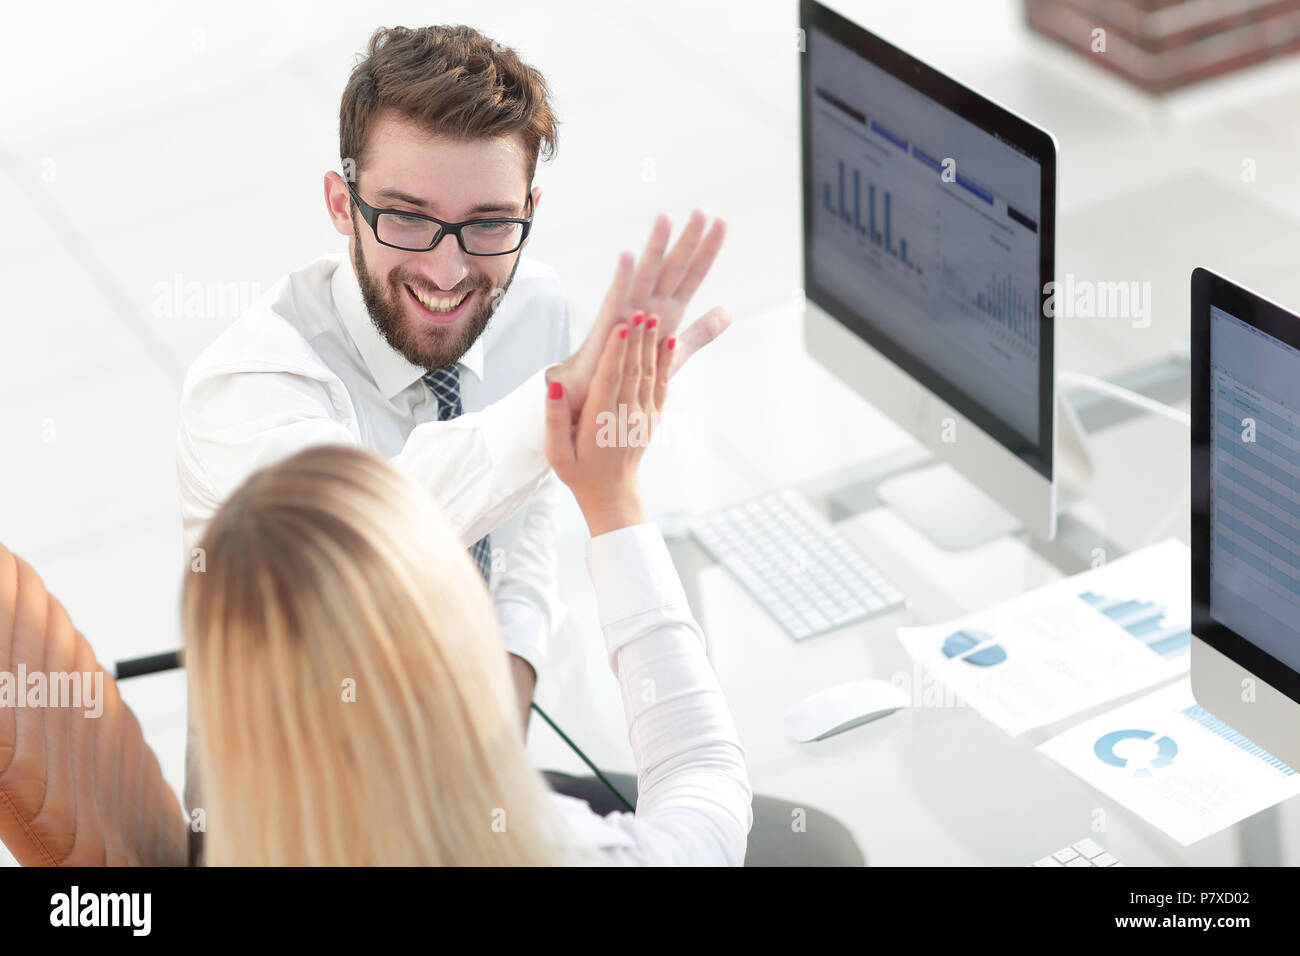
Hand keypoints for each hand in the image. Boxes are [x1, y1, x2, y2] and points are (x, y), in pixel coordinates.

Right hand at [544, 315, 670, 535]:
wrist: (611, 492)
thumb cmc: (577, 470)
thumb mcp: (555, 452)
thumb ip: (553, 419)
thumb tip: (554, 385)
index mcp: (599, 422)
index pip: (609, 381)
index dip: (616, 353)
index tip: (622, 327)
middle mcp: (625, 416)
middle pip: (632, 371)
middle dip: (637, 339)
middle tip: (641, 309)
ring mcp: (643, 416)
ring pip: (648, 373)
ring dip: (651, 343)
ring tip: (653, 316)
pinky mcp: (652, 416)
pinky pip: (660, 384)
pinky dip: (665, 361)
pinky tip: (668, 340)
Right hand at [547, 210, 728, 414]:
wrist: (594, 394)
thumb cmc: (630, 370)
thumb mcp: (676, 350)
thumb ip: (701, 331)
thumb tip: (728, 312)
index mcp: (667, 310)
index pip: (692, 275)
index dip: (707, 251)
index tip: (722, 222)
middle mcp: (648, 305)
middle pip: (672, 268)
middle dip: (687, 241)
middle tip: (701, 210)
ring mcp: (627, 313)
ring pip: (645, 276)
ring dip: (656, 248)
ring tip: (665, 218)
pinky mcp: (607, 328)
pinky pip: (615, 301)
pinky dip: (621, 280)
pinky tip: (627, 257)